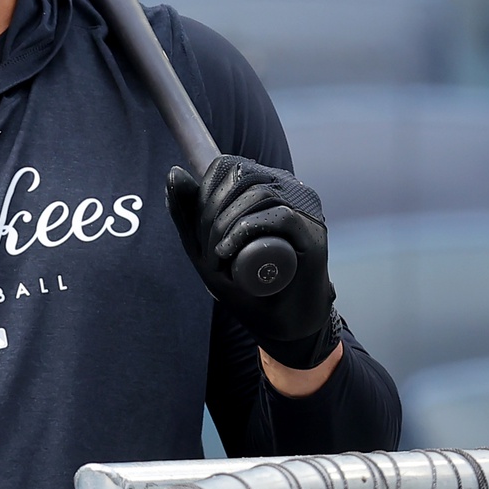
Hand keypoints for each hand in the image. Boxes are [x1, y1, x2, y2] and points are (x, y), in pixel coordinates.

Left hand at [166, 155, 338, 368]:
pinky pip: (280, 215)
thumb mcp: (204, 247)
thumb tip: (174, 172)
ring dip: (227, 226)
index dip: (205, 194)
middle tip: (210, 251)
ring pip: (258, 194)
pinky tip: (229, 252)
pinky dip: (247, 231)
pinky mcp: (314, 231)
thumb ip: (186, 213)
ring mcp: (303, 208)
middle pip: (239, 177)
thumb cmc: (245, 283)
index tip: (201, 231)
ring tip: (220, 256)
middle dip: (212, 213)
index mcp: (262, 184)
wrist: (281, 322)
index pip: (226, 166)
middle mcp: (285, 188)